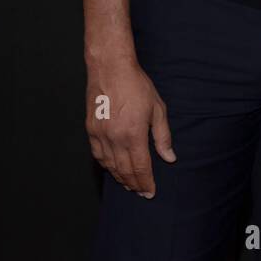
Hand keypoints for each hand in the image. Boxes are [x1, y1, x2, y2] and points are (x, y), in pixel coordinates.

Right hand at [84, 52, 176, 197]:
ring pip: (109, 166)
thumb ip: (163, 136)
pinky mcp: (90, 130)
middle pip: (124, 170)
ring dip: (119, 178)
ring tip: (128, 185)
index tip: (150, 192)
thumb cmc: (136, 86)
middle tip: (141, 192)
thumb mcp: (157, 109)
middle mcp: (115, 139)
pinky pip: (98, 155)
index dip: (146, 182)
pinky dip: (106, 165)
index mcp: (133, 134)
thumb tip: (170, 157)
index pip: (140, 168)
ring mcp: (100, 135)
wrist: (111, 69)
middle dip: (134, 184)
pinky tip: (112, 169)